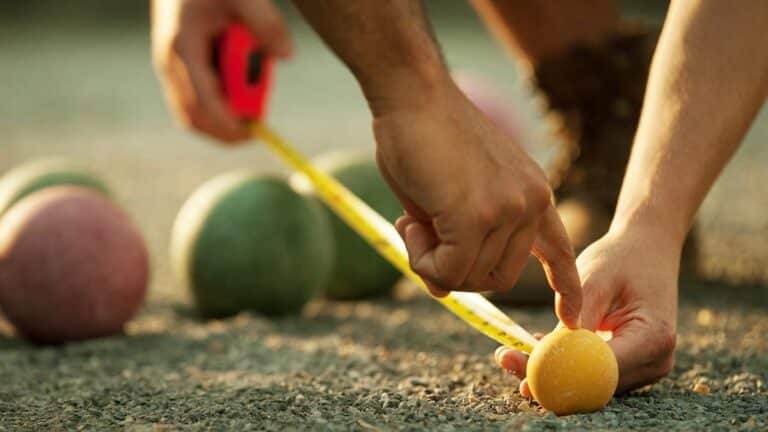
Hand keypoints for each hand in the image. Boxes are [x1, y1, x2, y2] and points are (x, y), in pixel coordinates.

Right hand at [151, 0, 291, 141]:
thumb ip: (267, 23)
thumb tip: (287, 56)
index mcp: (185, 47)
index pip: (204, 101)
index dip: (228, 123)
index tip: (254, 133)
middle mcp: (171, 63)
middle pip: (194, 117)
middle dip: (226, 131)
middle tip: (258, 131)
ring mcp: (170, 68)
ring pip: (191, 114)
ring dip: (222, 121)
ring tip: (253, 111)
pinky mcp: (176, 70)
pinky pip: (194, 102)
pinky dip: (218, 108)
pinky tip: (240, 97)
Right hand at [378, 79, 581, 326]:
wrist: (413, 94)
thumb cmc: (426, 138)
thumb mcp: (451, 198)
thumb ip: (457, 242)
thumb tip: (442, 290)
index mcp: (533, 193)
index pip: (559, 249)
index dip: (564, 285)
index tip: (571, 315)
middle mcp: (531, 202)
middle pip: (499, 278)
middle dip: (455, 270)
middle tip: (420, 236)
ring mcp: (507, 209)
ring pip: (471, 278)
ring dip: (431, 262)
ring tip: (412, 220)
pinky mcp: (477, 215)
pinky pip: (449, 272)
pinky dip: (423, 261)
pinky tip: (409, 223)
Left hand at [496, 224, 679, 394]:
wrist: (647, 249)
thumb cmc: (621, 258)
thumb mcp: (594, 281)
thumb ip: (575, 320)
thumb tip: (547, 355)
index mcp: (652, 338)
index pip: (600, 371)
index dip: (559, 375)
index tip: (523, 370)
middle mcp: (655, 361)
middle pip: (594, 385)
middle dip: (548, 376)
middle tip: (506, 360)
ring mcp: (645, 368)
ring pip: (590, 384)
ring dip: (552, 371)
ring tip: (511, 352)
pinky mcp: (632, 366)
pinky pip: (593, 373)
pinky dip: (564, 363)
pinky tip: (534, 346)